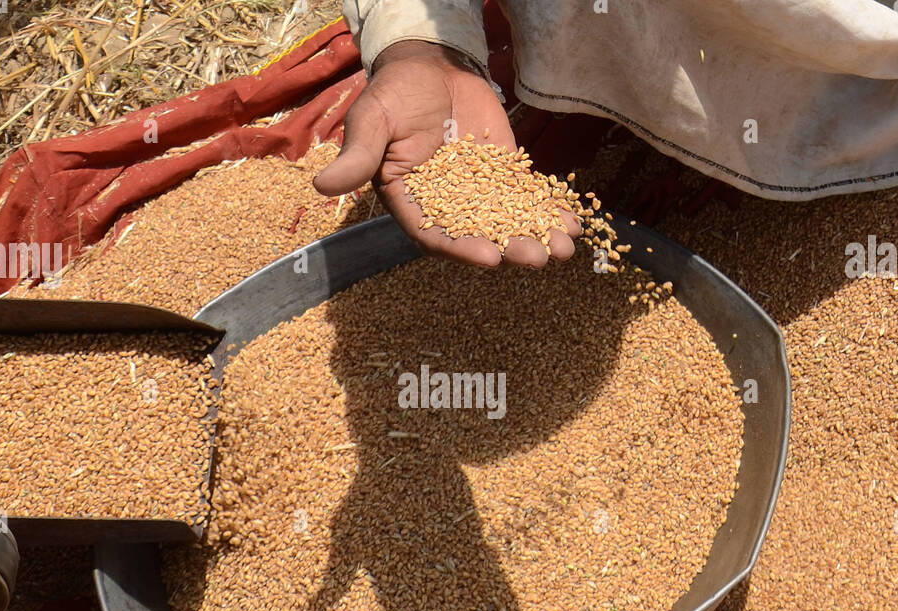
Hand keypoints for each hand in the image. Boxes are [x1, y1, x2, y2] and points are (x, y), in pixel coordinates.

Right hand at [313, 40, 579, 267]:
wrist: (428, 65)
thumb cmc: (393, 92)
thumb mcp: (372, 120)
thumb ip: (357, 155)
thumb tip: (321, 185)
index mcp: (410, 201)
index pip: (435, 233)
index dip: (462, 247)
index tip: (491, 257)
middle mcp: (446, 205)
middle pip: (480, 233)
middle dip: (511, 246)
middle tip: (539, 257)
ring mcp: (479, 192)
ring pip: (510, 220)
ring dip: (538, 235)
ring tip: (566, 247)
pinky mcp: (504, 174)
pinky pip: (528, 197)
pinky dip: (550, 210)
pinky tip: (575, 223)